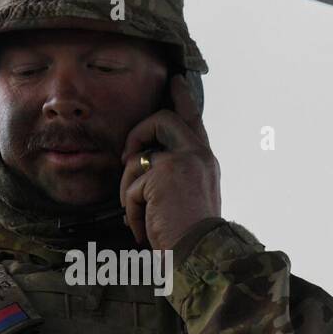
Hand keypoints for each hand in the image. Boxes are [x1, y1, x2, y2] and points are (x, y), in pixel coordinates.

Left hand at [118, 74, 220, 250]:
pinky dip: (132, 213)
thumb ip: (173, 176)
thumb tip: (143, 165)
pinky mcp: (162, 173)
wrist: (200, 253)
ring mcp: (182, 160)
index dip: (182, 98)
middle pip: (163, 118)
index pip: (193, 120)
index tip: (175, 80)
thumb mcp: (187, 198)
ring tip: (139, 217)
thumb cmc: (191, 236)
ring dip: (129, 192)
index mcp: (206, 161)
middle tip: (126, 155)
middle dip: (138, 133)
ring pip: (136, 159)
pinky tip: (143, 230)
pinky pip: (131, 187)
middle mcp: (198, 154)